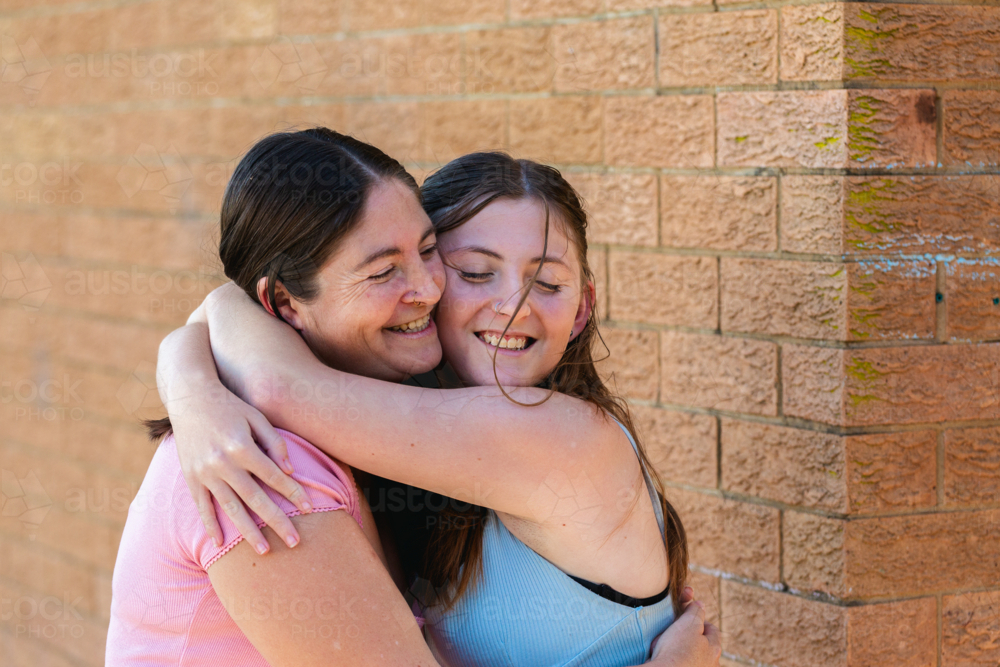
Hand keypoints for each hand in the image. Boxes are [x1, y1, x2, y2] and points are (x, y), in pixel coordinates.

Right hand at [170, 380, 312, 553]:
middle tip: (295, 542)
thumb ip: (275, 443)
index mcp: (242, 446)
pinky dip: (211, 525)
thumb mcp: (257, 416)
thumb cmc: (230, 406)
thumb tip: (290, 471)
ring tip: (265, 551)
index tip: (310, 508)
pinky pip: (203, 506)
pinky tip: (221, 543)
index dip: (293, 493)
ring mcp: (204, 472)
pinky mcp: (191, 476)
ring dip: (247, 532)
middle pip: (255, 499)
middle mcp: (223, 462)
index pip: (274, 476)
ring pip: (230, 508)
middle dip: (277, 522)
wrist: (189, 397)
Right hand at [647, 586, 721, 666]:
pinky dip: (674, 658)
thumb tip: (700, 604)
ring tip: (666, 643)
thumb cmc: (678, 650)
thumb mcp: (688, 623)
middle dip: (689, 634)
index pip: (712, 629)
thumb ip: (695, 612)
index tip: (686, 617)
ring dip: (681, 647)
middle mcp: (711, 663)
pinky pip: (682, 662)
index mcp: (715, 648)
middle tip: (676, 630)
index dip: (699, 620)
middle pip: (702, 643)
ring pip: (691, 654)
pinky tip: (663, 655)